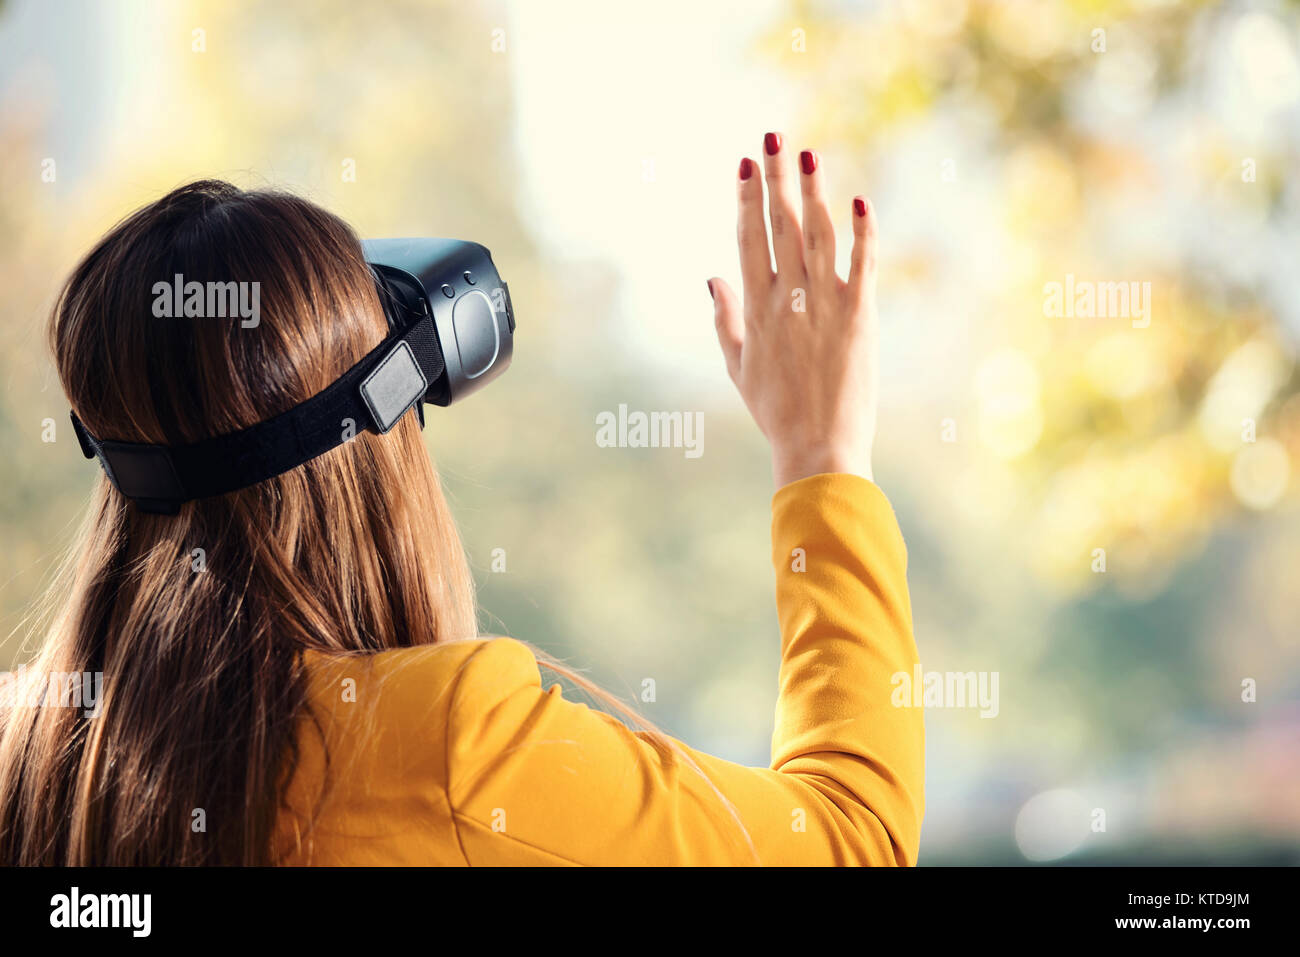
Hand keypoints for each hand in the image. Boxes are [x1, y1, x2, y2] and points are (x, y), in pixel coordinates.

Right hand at [708, 133, 879, 488]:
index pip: (748, 238)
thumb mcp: (738, 366)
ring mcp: (823, 304)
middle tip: (774, 137)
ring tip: (809, 154)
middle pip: (780, 224)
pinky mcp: (859, 315)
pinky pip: (862, 264)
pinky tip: (859, 201)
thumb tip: (712, 276)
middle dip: (776, 177)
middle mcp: (787, 297)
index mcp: (756, 307)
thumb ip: (725, 318)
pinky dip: (862, 231)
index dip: (746, 197)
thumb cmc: (775, 411)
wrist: (817, 445)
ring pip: (818, 234)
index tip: (744, 163)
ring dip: (814, 191)